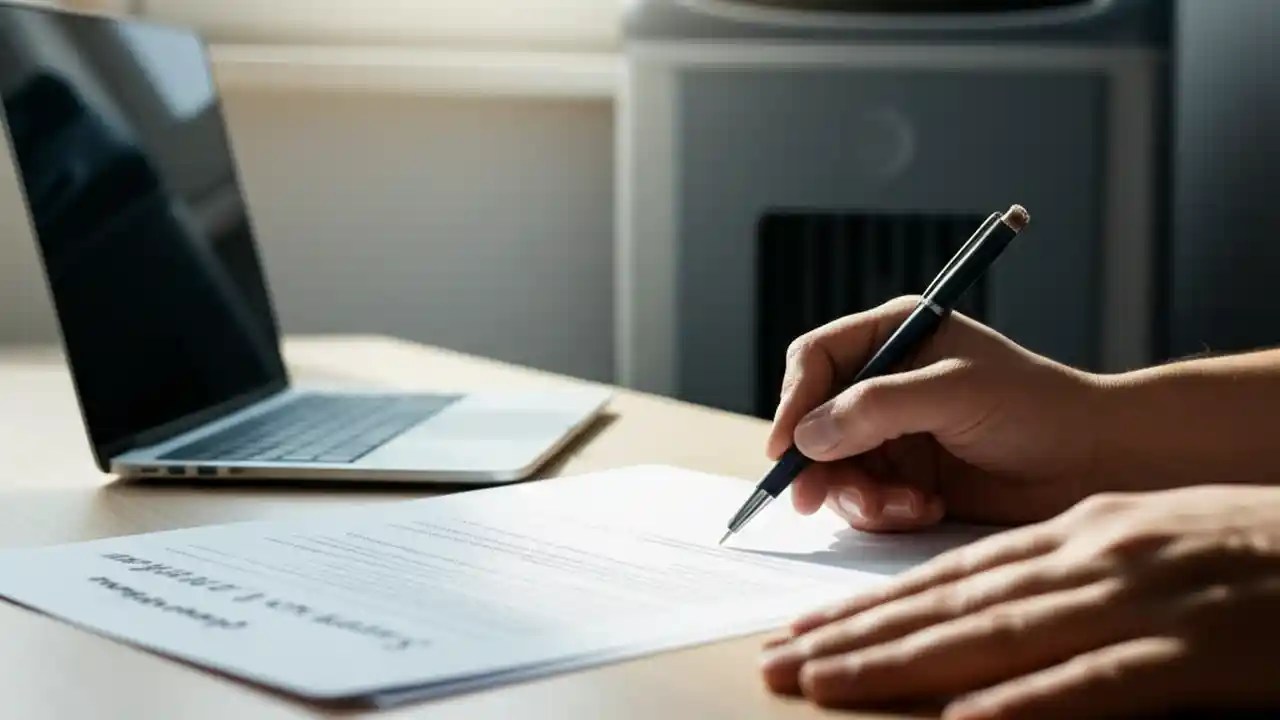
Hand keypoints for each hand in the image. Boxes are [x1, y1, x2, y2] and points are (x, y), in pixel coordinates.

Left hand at [760, 485, 1279, 718]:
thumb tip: (988, 603)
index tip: (806, 629)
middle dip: (856, 635)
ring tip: (828, 684)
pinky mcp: (1191, 658)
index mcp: (1078, 534)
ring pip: (996, 636)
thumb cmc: (1248, 551)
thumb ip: (1064, 571)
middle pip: (950, 602)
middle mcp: (1090, 559)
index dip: (871, 602)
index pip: (949, 572)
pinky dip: (1026, 702)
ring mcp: (1137, 605)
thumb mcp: (1142, 542)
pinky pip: (1095, 683)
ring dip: (903, 662)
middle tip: (779, 662)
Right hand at [769, 296, 1103, 530]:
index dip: (793, 401)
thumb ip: (877, 408)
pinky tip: (924, 509)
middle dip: (816, 462)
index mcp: (894, 335)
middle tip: (812, 500)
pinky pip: (864, 499)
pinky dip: (885, 511)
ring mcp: (892, 432)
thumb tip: (806, 436)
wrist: (1094, 463)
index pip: (816, 359)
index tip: (784, 447)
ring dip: (858, 494)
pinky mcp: (906, 477)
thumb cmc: (1035, 408)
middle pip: (813, 419)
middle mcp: (884, 381)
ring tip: (903, 506)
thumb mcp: (953, 393)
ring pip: (834, 466)